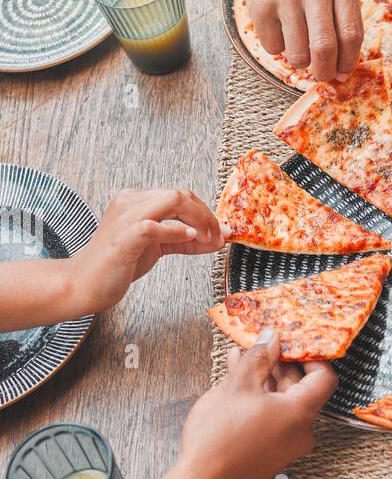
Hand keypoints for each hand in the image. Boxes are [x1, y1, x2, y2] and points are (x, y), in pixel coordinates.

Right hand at [70, 189, 222, 315]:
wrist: (84, 284)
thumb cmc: (118, 265)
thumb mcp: (157, 248)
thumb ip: (183, 240)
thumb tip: (217, 238)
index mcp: (137, 200)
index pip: (180, 196)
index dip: (205, 212)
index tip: (221, 232)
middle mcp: (131, 201)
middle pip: (180, 194)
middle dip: (207, 215)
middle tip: (220, 237)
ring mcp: (126, 217)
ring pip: (172, 200)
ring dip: (199, 220)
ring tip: (209, 240)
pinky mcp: (124, 237)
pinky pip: (155, 226)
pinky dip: (176, 231)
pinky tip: (190, 239)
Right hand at [180, 331, 336, 478]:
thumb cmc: (220, 435)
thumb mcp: (238, 385)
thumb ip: (259, 357)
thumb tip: (272, 338)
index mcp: (301, 413)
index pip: (324, 377)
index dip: (310, 356)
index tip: (291, 343)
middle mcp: (301, 432)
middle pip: (301, 390)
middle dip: (279, 366)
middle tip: (261, 347)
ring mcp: (287, 446)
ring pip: (281, 404)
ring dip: (264, 381)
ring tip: (240, 360)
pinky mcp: (270, 455)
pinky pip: (272, 420)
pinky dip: (259, 402)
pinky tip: (236, 386)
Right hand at [245, 0, 362, 81]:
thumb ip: (344, 26)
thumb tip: (341, 74)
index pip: (351, 35)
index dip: (348, 62)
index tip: (343, 74)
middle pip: (324, 48)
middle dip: (325, 72)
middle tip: (322, 75)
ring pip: (297, 54)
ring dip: (301, 61)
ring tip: (300, 47)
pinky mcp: (261, 4)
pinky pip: (274, 47)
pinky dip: (279, 48)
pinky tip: (281, 29)